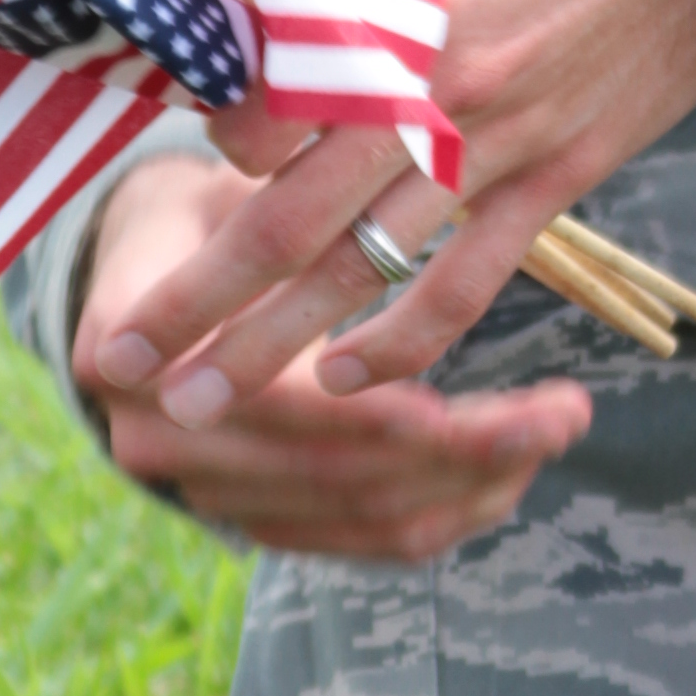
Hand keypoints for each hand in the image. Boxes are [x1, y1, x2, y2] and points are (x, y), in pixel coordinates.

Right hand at [76, 149, 591, 562]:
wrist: (142, 268)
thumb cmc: (205, 197)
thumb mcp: (220, 177)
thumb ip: (270, 186)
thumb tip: (321, 158)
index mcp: (128, 358)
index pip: (288, 410)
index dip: (384, 411)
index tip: (479, 395)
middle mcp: (155, 442)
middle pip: (340, 477)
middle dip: (466, 451)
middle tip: (567, 412)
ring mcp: (208, 492)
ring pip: (369, 515)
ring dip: (478, 480)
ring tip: (563, 426)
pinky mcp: (263, 517)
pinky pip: (372, 538)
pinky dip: (452, 509)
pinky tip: (519, 468)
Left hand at [97, 0, 695, 437]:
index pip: (253, 108)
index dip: (211, 143)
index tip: (194, 158)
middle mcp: (421, 82)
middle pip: (280, 217)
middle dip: (192, 301)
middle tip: (115, 363)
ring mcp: (492, 138)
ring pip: (356, 268)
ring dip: (269, 344)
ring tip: (198, 401)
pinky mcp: (558, 172)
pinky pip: (464, 281)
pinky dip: (402, 340)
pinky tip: (345, 380)